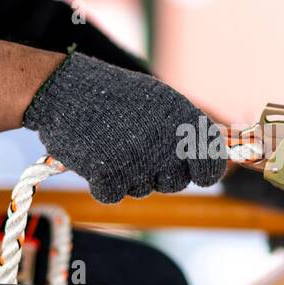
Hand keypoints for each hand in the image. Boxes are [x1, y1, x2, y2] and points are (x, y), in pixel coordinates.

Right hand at [22, 50, 226, 202]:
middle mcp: (167, 142)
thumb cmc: (114, 97)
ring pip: (143, 189)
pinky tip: (95, 156)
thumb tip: (219, 159)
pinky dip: (103, 182)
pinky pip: (114, 195)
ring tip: (112, 143)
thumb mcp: (161, 102)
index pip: (212, 164)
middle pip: (176, 183)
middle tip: (136, 146)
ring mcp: (139, 160)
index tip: (196, 171)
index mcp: (184, 120)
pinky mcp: (109, 175)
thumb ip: (190, 131)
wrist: (64, 89)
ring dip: (128, 174)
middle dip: (158, 173)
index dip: (205, 172)